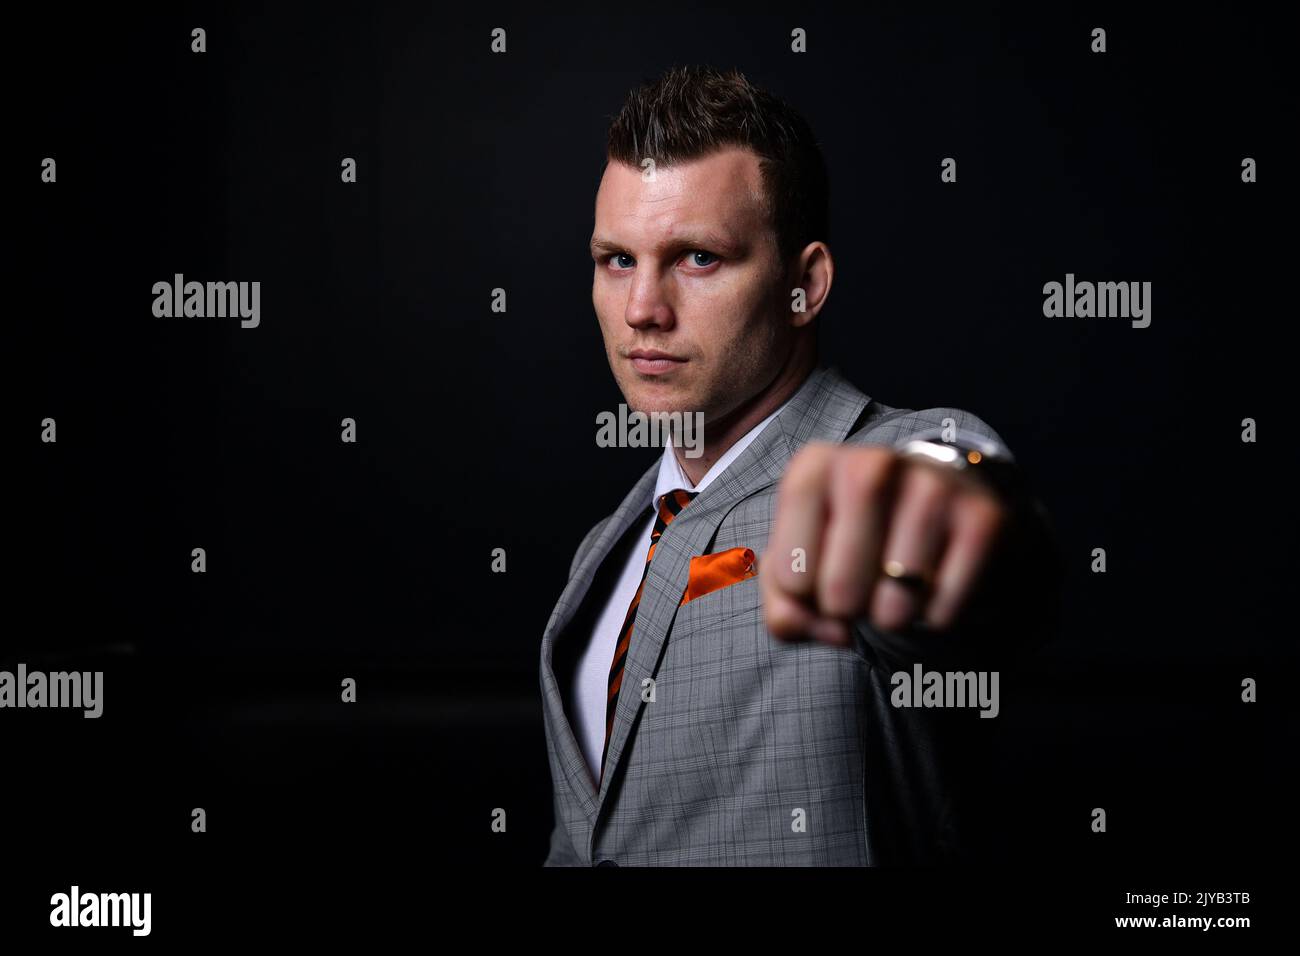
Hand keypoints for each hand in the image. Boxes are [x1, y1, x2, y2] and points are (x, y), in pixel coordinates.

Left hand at [761, 442, 1010, 645]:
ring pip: (899, 592)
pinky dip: (934, 615)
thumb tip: (830, 629)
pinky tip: (929, 591)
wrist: (930, 511)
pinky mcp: (982, 516)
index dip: (798, 593)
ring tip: (890, 598)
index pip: (787, 562)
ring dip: (890, 617)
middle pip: (841, 582)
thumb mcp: (800, 569)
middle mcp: (874, 463)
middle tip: (850, 603)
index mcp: (816, 467)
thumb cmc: (847, 544)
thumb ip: (784, 608)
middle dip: (843, 613)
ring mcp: (933, 485)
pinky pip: (947, 599)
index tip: (807, 585)